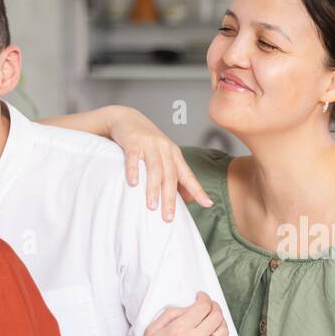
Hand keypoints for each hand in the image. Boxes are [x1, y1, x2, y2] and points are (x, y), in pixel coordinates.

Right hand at [107, 106, 212, 220]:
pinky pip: (133, 158)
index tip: (207, 204)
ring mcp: (149, 145)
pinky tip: (133, 183)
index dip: (198, 190)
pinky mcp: (132, 142)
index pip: (188, 175)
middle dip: (170, 197)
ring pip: (155, 168)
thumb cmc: (147, 142)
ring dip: (153, 188)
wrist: (127, 118)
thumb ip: (176, 177)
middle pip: (171, 176)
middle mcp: (165, 149)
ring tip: (152, 206)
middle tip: (168, 217)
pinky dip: (133, 170)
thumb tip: (190, 199)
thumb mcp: (164, 157)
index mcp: (174, 155)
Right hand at [130, 291, 228, 335]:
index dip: (205, 298)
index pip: (203, 307)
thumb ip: (171, 313)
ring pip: (223, 332)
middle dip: (215, 307)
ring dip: (221, 322)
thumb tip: (189, 307)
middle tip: (209, 306)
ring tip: (214, 319)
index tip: (201, 297)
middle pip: (216, 317)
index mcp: (180, 329)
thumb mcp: (152, 328)